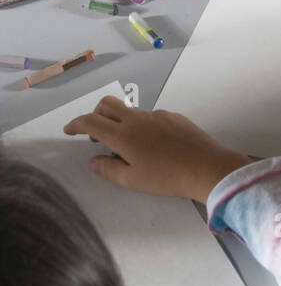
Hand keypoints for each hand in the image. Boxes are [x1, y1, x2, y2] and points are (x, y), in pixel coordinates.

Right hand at [64, 95, 251, 202]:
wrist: (207, 167)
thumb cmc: (167, 177)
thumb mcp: (132, 180)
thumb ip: (109, 169)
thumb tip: (93, 161)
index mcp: (123, 135)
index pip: (91, 121)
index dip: (76, 124)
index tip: (68, 130)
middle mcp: (138, 119)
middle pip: (107, 105)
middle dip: (95, 116)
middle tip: (96, 137)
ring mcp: (157, 115)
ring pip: (129, 112)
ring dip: (120, 123)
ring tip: (128, 149)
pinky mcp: (173, 116)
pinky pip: (150, 117)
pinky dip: (141, 127)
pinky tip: (153, 147)